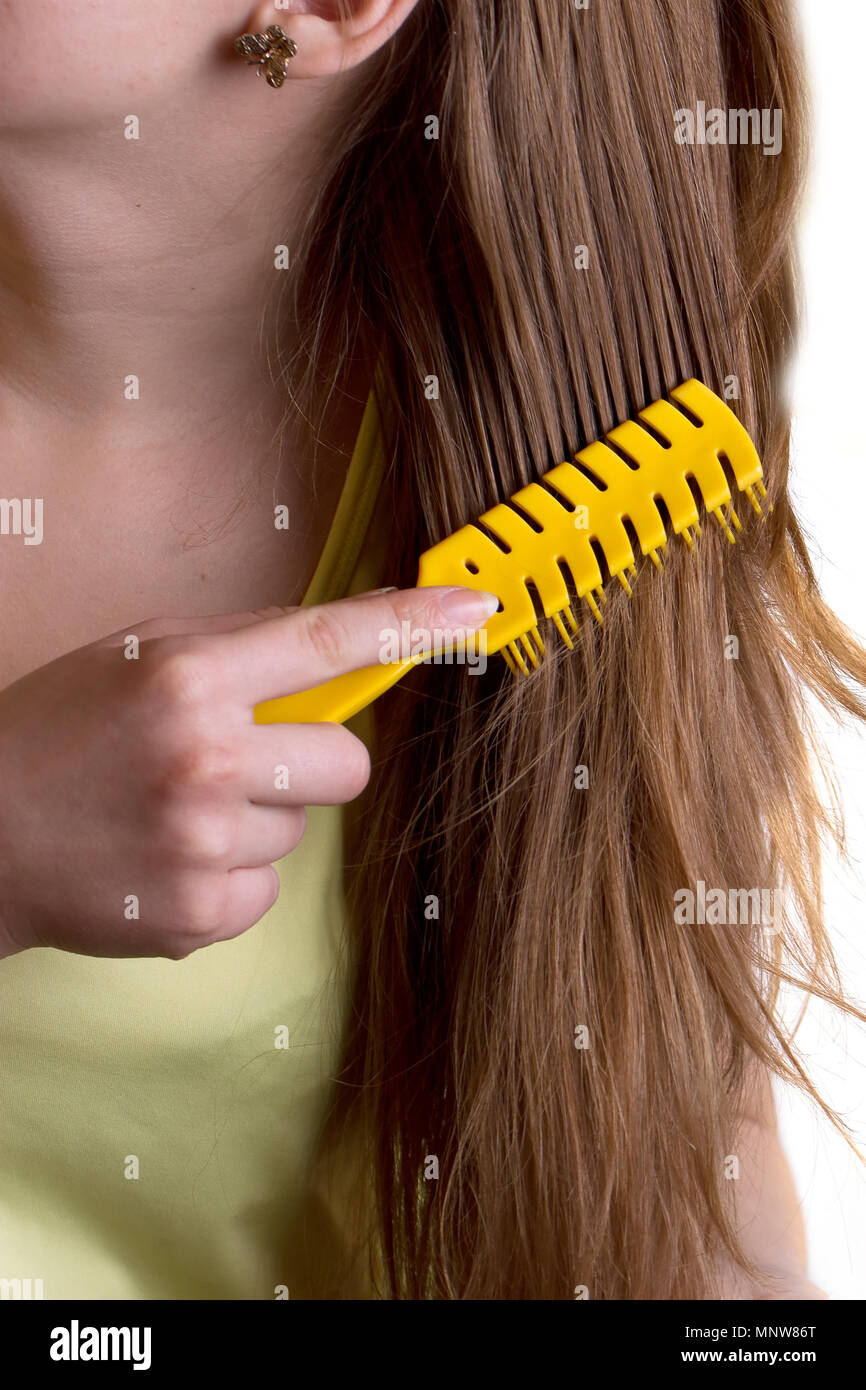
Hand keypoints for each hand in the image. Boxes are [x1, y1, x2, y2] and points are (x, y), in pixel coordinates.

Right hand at [0, 585, 493, 961]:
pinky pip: (268, 887)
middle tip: (247, 760)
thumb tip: (341, 643)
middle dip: (315, 761)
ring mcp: (203, 847)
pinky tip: (168, 858)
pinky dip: (231, 875)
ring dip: (258, 819)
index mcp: (188, 679)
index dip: (412, 623)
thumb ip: (241, 648)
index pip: (328, 642)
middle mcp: (205, 760)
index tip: (473, 607)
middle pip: (347, 764)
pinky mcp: (198, 917)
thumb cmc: (58, 732)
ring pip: (303, 829)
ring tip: (176, 811)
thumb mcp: (136, 657)